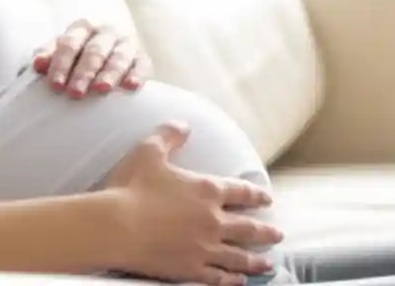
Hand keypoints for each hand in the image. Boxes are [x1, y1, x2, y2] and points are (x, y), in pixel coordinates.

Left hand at [32, 18, 152, 98]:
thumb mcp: (60, 53)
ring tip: (101, 89)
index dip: (61, 64)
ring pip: (118, 57)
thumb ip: (48, 57)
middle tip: (75, 93)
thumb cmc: (77, 57)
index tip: (55, 85)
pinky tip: (130, 86)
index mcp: (82, 27)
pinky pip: (141, 65)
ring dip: (109, 74)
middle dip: (84, 72)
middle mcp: (106, 31)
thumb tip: (38, 64)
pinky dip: (136, 75)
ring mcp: (126, 43)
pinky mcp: (142, 58)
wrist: (108, 53)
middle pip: (94, 51)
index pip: (70, 43)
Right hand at [102, 122, 282, 285]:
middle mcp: (213, 220)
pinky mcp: (191, 270)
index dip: (256, 195)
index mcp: (207, 190)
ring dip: (256, 261)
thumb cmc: (131, 188)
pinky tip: (239, 282)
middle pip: (248, 228)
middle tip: (278, 235)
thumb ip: (169, 136)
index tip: (267, 199)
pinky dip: (232, 281)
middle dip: (265, 232)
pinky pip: (219, 278)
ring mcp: (204, 248)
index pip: (241, 192)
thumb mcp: (149, 152)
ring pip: (239, 256)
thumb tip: (184, 125)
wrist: (116, 226)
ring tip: (268, 264)